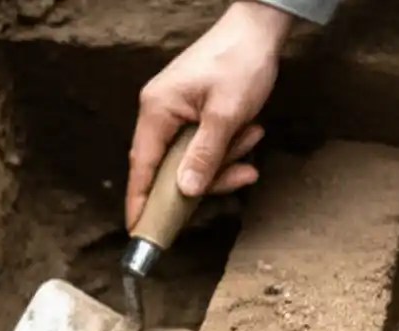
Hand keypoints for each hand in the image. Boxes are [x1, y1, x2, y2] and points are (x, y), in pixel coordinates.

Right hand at [126, 1, 293, 226]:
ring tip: (253, 135)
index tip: (139, 231)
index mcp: (157, 111)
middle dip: (211, 175)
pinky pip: (206, 145)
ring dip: (226, 157)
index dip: (141, 202)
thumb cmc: (240, 64)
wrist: (259, 30)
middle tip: (243, 174)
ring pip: (194, 159)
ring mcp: (177, 113)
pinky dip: (228, 147)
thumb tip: (186, 191)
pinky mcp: (195, 113)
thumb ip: (205, 156)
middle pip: (173, 168)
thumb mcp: (226, 116)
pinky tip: (251, 132)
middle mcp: (160, 113)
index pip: (142, 167)